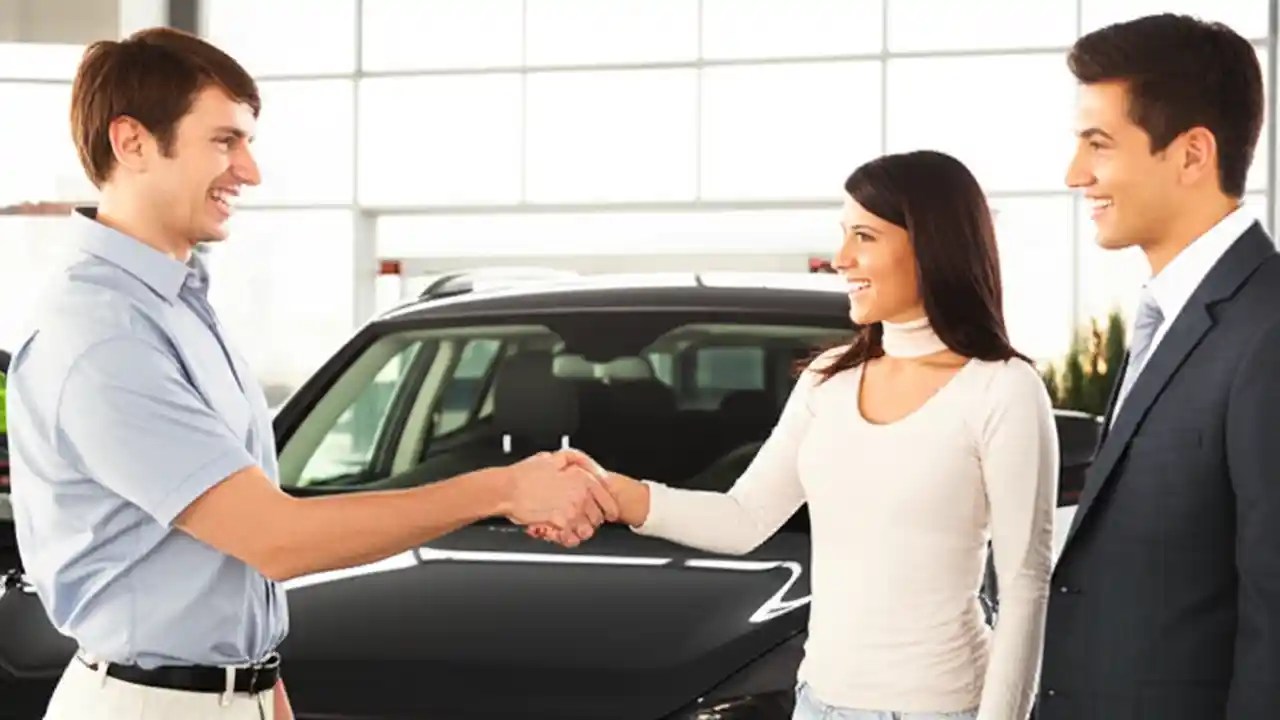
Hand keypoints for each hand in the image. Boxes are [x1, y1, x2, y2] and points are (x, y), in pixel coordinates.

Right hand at [527, 469, 649, 544]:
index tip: (609, 513)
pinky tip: (562, 534)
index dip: (609, 508)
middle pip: (598, 516)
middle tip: (581, 519)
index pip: (607, 498)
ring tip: (572, 528)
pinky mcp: (559, 525)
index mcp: (580, 478)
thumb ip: (573, 460)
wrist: (506, 489)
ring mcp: (570, 511)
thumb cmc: (524, 475)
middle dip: (592, 520)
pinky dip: (568, 539)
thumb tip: (585, 465)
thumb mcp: (552, 458)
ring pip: (587, 529)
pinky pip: (572, 538)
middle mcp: (579, 495)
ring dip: (581, 531)